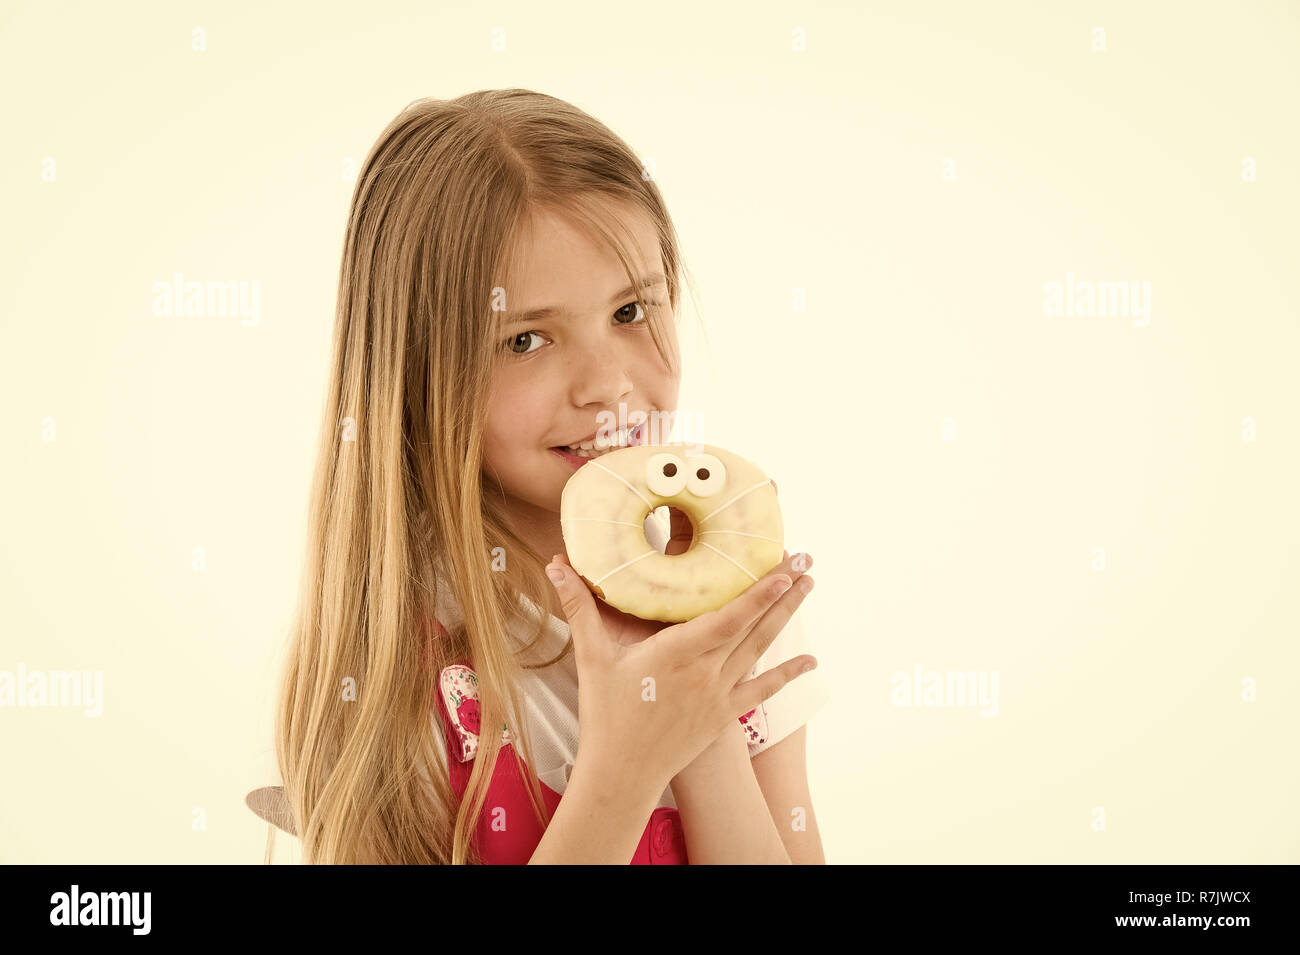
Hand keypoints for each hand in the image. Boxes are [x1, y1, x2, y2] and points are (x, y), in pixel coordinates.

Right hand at [544, 536, 815, 793]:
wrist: (621, 774)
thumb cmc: (605, 714)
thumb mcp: (592, 657)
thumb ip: (579, 608)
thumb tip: (556, 566)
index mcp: (677, 653)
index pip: (727, 619)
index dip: (757, 594)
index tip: (782, 570)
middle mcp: (706, 672)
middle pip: (753, 626)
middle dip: (783, 592)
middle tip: (805, 559)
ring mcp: (719, 695)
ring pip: (762, 649)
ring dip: (786, 617)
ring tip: (808, 586)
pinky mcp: (724, 715)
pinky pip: (763, 690)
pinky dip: (788, 675)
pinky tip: (810, 663)